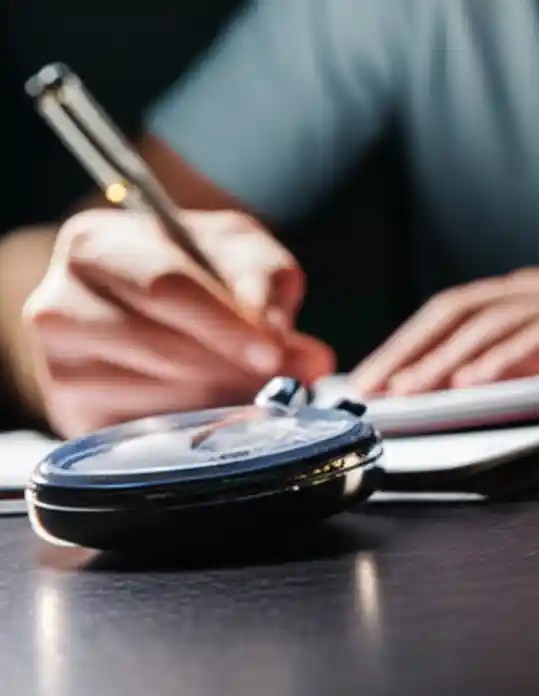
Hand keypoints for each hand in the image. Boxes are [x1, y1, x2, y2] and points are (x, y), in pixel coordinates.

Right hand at [23, 209, 334, 436]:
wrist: (143, 294)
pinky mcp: (74, 417)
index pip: (166, 286)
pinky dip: (193, 429)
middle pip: (161, 349)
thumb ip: (270, 287)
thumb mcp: (239, 249)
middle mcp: (60, 305)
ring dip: (219, 401)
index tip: (273, 354)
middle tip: (280, 380)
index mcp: (95, 244)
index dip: (225, 325)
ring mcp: (59, 368)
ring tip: (250, 387)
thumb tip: (306, 359)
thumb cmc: (194, 264)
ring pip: (158, 399)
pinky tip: (215, 409)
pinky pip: (146, 436)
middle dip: (233, 369)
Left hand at [350, 262, 538, 395]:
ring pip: (493, 323)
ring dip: (443, 359)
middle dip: (409, 350)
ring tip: (408, 393)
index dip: (409, 339)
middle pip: (459, 310)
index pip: (456, 307)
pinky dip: (503, 360)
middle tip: (371, 389)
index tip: (374, 374)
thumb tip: (484, 384)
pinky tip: (472, 382)